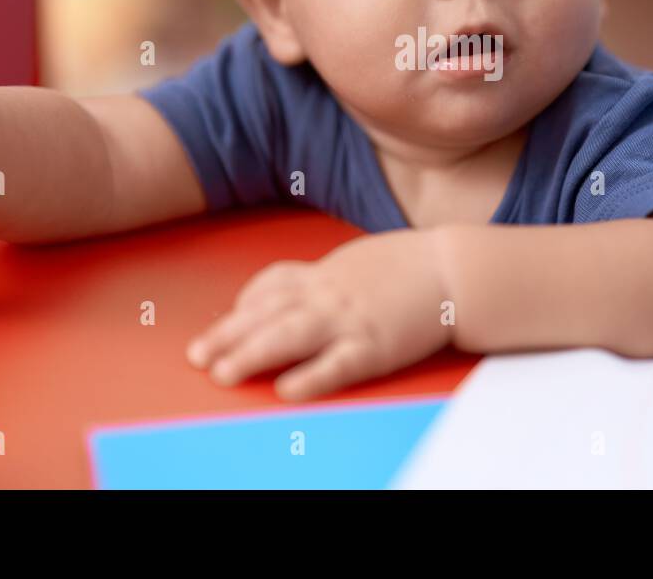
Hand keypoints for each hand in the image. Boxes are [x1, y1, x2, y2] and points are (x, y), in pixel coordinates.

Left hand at [186, 227, 454, 400]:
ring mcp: (350, 319)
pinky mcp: (376, 346)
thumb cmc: (411, 266)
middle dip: (227, 335)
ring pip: (289, 337)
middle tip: (197, 355)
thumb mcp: (359, 260)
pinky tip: (286, 390)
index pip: (271, 286)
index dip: (241, 307)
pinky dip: (310, 377)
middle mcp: (329, 294)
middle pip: (267, 313)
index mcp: (327, 274)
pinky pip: (336, 364)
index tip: (221, 324)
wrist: (455, 269)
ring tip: (223, 374)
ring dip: (251, 355)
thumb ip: (327, 276)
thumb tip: (299, 287)